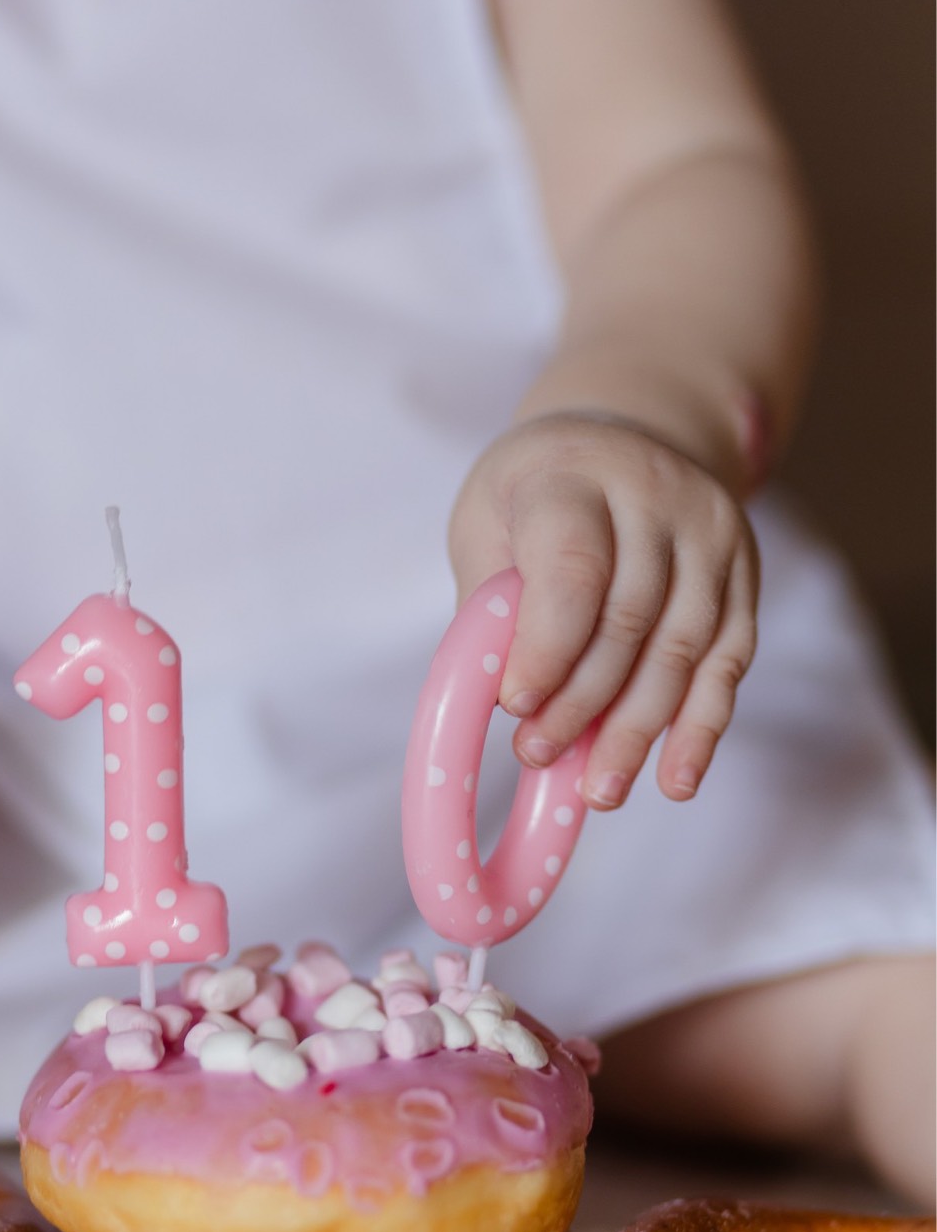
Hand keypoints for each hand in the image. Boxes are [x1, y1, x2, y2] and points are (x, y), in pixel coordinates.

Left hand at [449, 414, 758, 808]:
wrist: (621, 441)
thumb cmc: (533, 498)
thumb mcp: (487, 526)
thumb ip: (493, 605)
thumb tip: (500, 704)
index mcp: (575, 472)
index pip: (575, 566)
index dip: (547, 645)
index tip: (515, 707)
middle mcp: (656, 494)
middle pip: (630, 618)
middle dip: (583, 703)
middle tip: (538, 757)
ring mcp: (712, 532)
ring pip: (683, 649)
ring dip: (639, 730)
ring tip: (598, 791)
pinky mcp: (744, 573)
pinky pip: (728, 661)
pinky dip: (701, 728)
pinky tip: (675, 780)